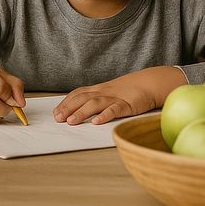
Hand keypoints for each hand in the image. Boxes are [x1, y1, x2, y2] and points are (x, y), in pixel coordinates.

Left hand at [53, 66, 185, 124]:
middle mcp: (103, 92)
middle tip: (57, 118)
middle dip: (68, 108)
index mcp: (98, 90)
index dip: (65, 102)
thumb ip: (95, 100)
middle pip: (82, 98)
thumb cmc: (127, 91)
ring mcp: (115, 97)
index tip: (55, 112)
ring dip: (82, 112)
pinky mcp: (127, 104)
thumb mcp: (109, 93)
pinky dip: (105, 115)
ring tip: (71, 121)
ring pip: (95, 104)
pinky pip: (115, 109)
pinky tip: (97, 122)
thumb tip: (78, 111)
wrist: (149, 83)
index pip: (77, 94)